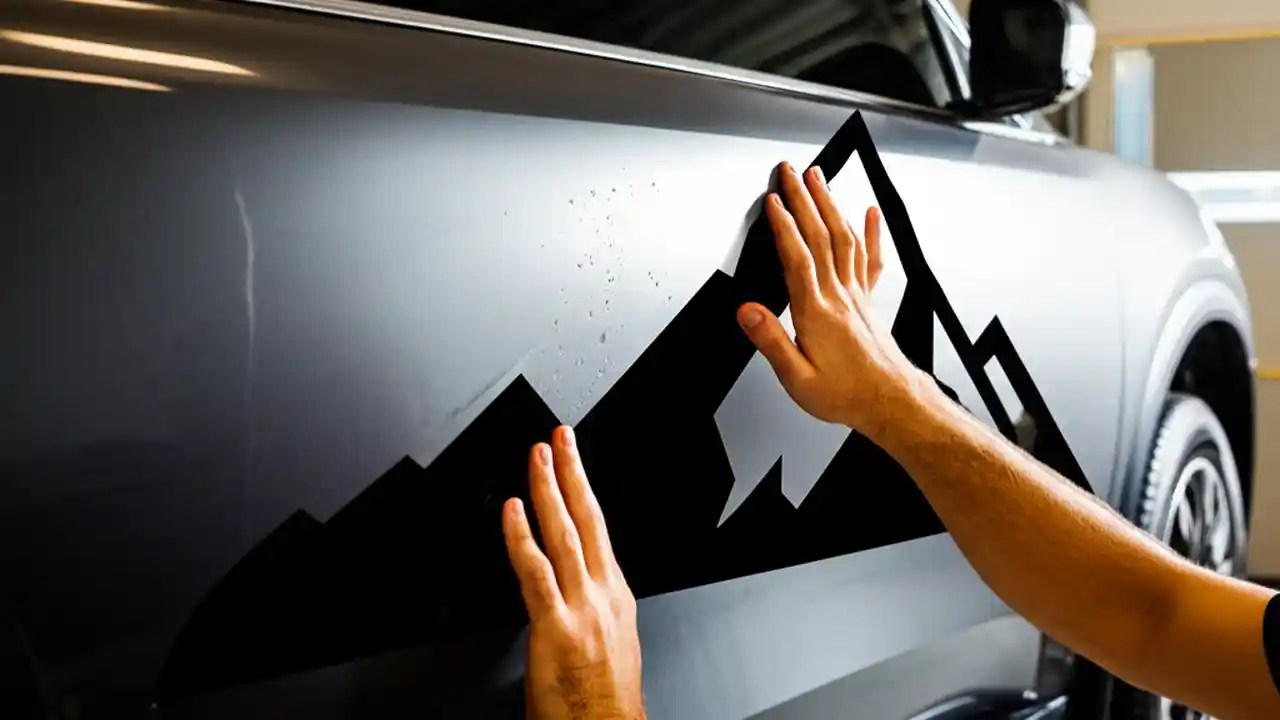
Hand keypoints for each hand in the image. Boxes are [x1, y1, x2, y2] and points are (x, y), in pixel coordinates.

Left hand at [503, 426, 644, 719]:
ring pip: (565, 535)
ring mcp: (582, 609)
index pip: (599, 530)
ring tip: (538, 457)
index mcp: (616, 597)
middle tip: (559, 438)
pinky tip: (513, 510)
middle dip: (573, 473)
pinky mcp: (557, 628)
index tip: (573, 464)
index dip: (584, 491)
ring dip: (550, 490)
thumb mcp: (610, 644)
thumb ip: (592, 611)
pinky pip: (536, 573)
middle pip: (589, 519)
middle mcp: (603, 595)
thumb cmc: (604, 701)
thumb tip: (575, 593)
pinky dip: (522, 538)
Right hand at [736, 162, 930, 440]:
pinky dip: (872, 231)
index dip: (783, 226)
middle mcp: (839, 296)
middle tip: (790, 171)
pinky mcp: (868, 301)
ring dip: (830, 204)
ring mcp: (857, 295)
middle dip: (803, 199)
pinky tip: (870, 212)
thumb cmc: (846, 394)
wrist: (891, 402)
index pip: (798, 258)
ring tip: (819, 178)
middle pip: (820, 236)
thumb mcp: (797, 378)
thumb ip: (771, 341)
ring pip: (844, 238)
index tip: (772, 200)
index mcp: (817, 313)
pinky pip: (871, 259)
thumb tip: (748, 311)